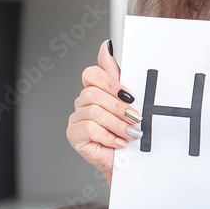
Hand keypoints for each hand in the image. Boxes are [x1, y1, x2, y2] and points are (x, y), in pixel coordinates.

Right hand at [66, 40, 142, 186]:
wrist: (128, 163)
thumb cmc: (128, 131)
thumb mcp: (128, 100)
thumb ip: (115, 74)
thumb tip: (105, 46)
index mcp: (95, 90)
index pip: (92, 74)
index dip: (111, 83)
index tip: (129, 96)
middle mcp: (83, 101)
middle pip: (94, 94)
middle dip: (119, 108)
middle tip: (135, 119)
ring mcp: (76, 118)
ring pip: (94, 111)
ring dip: (117, 124)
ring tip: (130, 134)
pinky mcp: (74, 134)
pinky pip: (89, 127)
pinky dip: (107, 135)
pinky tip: (118, 142)